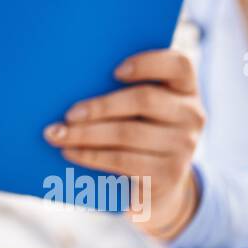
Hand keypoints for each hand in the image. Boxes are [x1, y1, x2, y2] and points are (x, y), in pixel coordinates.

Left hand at [42, 49, 203, 238]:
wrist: (158, 184)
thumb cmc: (138, 130)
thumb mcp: (140, 109)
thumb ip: (122, 89)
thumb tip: (70, 79)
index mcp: (185, 88)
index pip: (179, 65)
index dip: (148, 63)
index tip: (114, 71)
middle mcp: (191, 115)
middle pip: (144, 100)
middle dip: (100, 106)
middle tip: (68, 113)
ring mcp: (184, 146)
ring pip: (128, 133)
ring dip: (86, 134)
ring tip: (56, 134)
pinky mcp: (168, 175)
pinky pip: (122, 161)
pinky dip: (91, 155)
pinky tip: (69, 151)